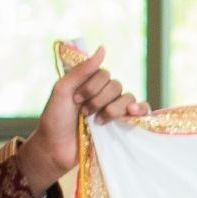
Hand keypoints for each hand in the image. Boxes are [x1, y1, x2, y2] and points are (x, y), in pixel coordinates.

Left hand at [15, 47, 149, 189]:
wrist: (56, 148)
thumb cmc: (55, 119)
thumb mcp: (63, 90)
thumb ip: (82, 70)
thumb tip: (103, 48)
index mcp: (90, 83)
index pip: (104, 73)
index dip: (92, 86)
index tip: (76, 99)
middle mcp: (104, 94)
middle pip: (116, 86)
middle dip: (99, 100)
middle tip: (84, 113)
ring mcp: (114, 110)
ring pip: (128, 98)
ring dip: (113, 109)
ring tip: (99, 122)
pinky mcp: (123, 125)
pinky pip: (141, 112)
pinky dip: (141, 110)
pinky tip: (133, 113)